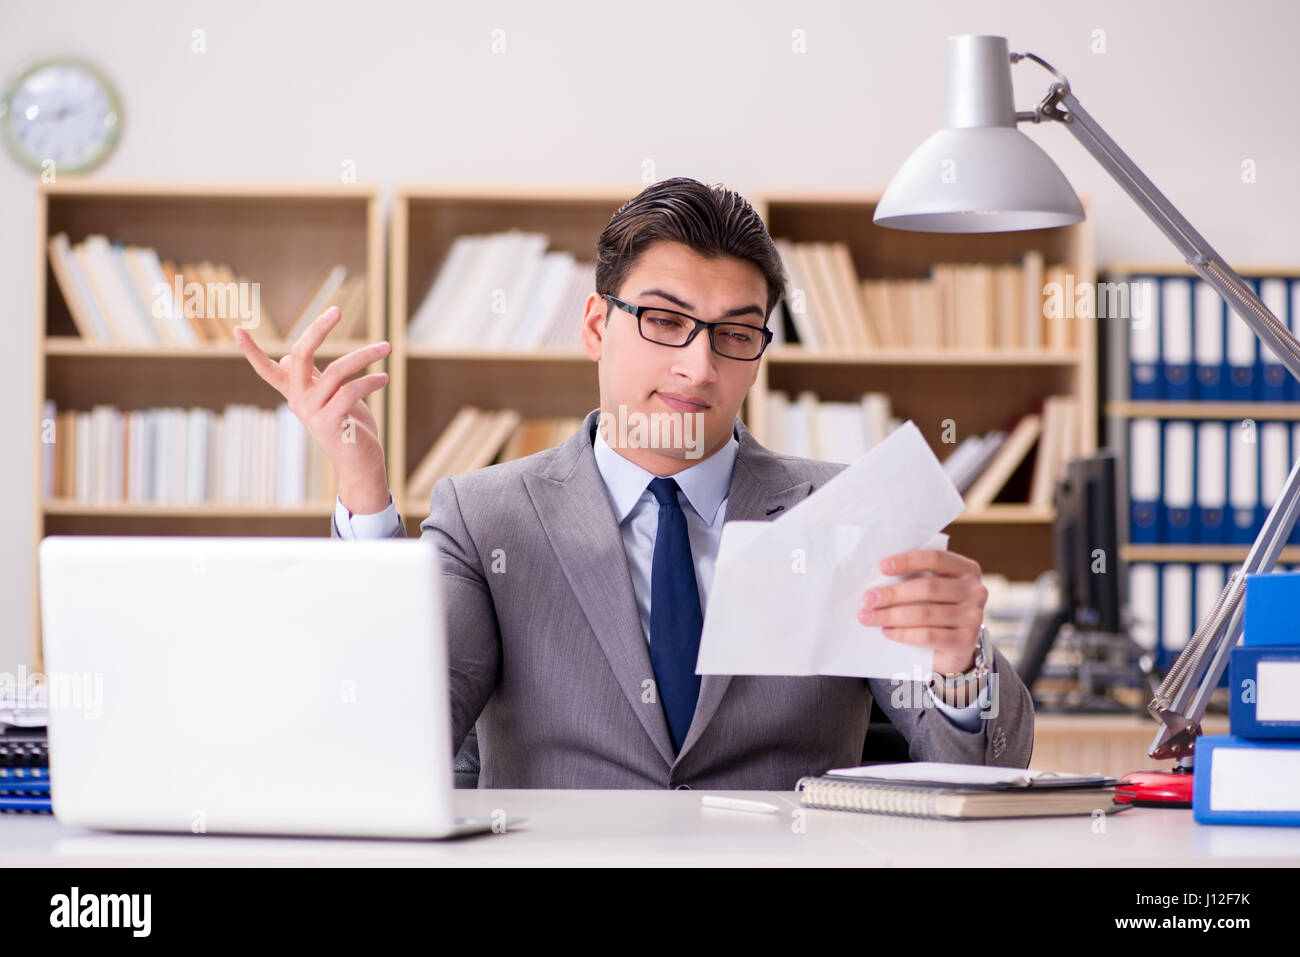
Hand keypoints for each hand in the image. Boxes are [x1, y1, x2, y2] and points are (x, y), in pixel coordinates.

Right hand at [234, 306, 391, 512]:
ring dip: (365, 355)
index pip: (267, 370)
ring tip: (386, 347)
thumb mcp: (328, 396)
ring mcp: (313, 413)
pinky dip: (371, 380)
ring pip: (337, 371)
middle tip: (336, 310)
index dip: (252, 351)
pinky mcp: (331, 423)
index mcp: (295, 392)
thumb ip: (314, 377)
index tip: (237, 329)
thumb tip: (287, 359)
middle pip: (300, 356)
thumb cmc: (348, 424)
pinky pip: (351, 391)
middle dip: (317, 330)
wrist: (360, 462)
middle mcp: (299, 401)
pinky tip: (384, 378)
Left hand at [858, 549, 987, 674]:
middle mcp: (975, 591)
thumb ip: (916, 578)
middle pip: (928, 588)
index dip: (908, 561)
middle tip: (868, 599)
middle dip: (893, 593)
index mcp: (966, 570)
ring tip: (869, 617)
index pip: (936, 559)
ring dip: (891, 615)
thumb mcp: (932, 590)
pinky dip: (904, 633)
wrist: (956, 647)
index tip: (882, 567)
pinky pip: (928, 635)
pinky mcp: (965, 641)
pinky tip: (888, 632)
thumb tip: (878, 580)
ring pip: (925, 613)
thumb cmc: (936, 609)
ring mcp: (973, 617)